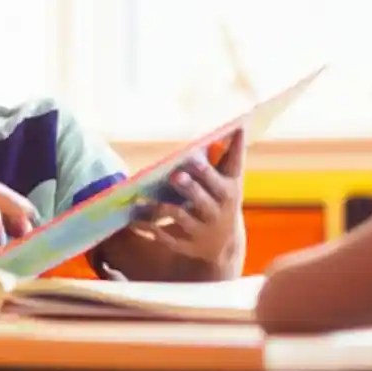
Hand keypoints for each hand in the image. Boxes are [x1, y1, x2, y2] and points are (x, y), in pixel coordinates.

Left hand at [132, 129, 245, 268]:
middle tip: (175, 176)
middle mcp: (218, 211)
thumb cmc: (222, 198)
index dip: (210, 169)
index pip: (223, 179)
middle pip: (203, 199)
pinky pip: (166, 237)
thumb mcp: (230, 179)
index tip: (194, 158)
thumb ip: (231, 155)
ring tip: (147, 199)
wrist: (225, 245)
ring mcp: (202, 230)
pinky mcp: (187, 245)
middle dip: (190, 187)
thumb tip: (237, 125)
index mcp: (229, 190)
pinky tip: (134, 219)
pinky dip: (150, 228)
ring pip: (182, 218)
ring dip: (165, 208)